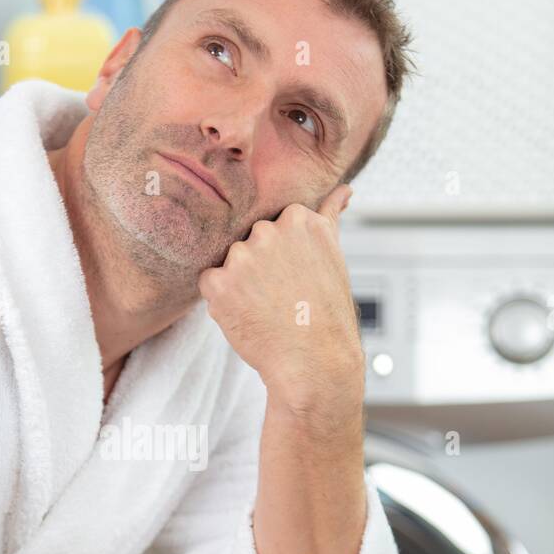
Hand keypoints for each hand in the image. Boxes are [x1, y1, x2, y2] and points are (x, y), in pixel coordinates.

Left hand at [197, 186, 364, 427]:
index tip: (295, 278)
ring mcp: (242, 255)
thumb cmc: (326, 315)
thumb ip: (329, 216)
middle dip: (259, 268)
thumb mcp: (334, 257)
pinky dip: (223, 301)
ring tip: (267, 309)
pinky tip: (248, 316)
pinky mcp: (217, 282)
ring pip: (229, 263)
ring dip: (240, 285)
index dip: (282, 257)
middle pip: (249, 242)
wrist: (313, 363)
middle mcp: (270, 230)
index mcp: (300, 218)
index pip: (274, 226)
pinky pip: (209, 283)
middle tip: (282, 298)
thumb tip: (343, 190)